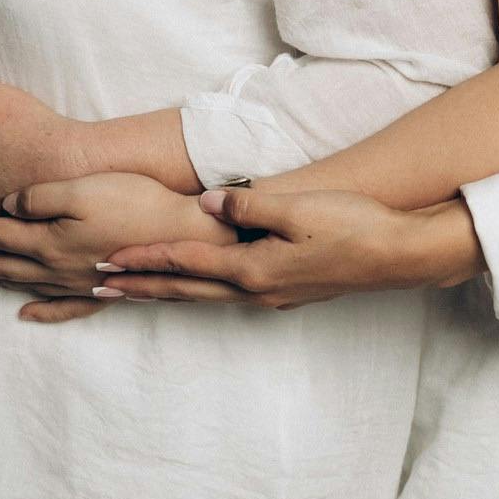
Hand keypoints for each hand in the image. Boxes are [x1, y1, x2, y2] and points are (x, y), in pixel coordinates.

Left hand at [0, 172, 238, 322]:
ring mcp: (74, 284)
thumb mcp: (82, 188)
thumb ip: (39, 197)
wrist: (184, 236)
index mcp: (45, 241)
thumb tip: (8, 204)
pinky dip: (40, 312)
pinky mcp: (97, 291)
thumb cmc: (136, 203)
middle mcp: (53, 268)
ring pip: (18, 284)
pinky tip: (27, 314)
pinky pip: (60, 307)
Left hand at [97, 188, 485, 310]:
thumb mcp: (298, 206)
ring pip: (207, 295)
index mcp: (254, 269)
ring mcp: (273, 296)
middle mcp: (257, 289)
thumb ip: (247, 204)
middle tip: (97, 285)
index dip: (145, 260)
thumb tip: (205, 202)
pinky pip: (230, 293)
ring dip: (168, 292)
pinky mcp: (288, 292)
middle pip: (187, 289)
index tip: (106, 261)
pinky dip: (202, 290)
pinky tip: (199, 286)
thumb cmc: (354, 225)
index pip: (186, 263)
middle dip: (141, 286)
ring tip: (134, 289)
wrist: (401, 255)